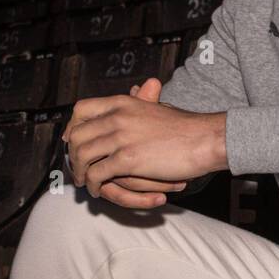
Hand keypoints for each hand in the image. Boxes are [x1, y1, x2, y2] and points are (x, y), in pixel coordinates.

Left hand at [62, 77, 225, 206]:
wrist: (206, 139)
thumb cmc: (187, 127)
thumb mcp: (159, 106)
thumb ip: (143, 100)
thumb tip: (138, 89)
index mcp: (124, 102)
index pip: (81, 110)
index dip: (73, 127)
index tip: (73, 140)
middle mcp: (118, 117)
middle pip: (77, 135)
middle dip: (73, 154)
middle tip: (76, 167)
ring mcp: (121, 138)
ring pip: (82, 156)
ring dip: (79, 172)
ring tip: (85, 182)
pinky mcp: (127, 160)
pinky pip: (97, 174)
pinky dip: (93, 184)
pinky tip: (98, 189)